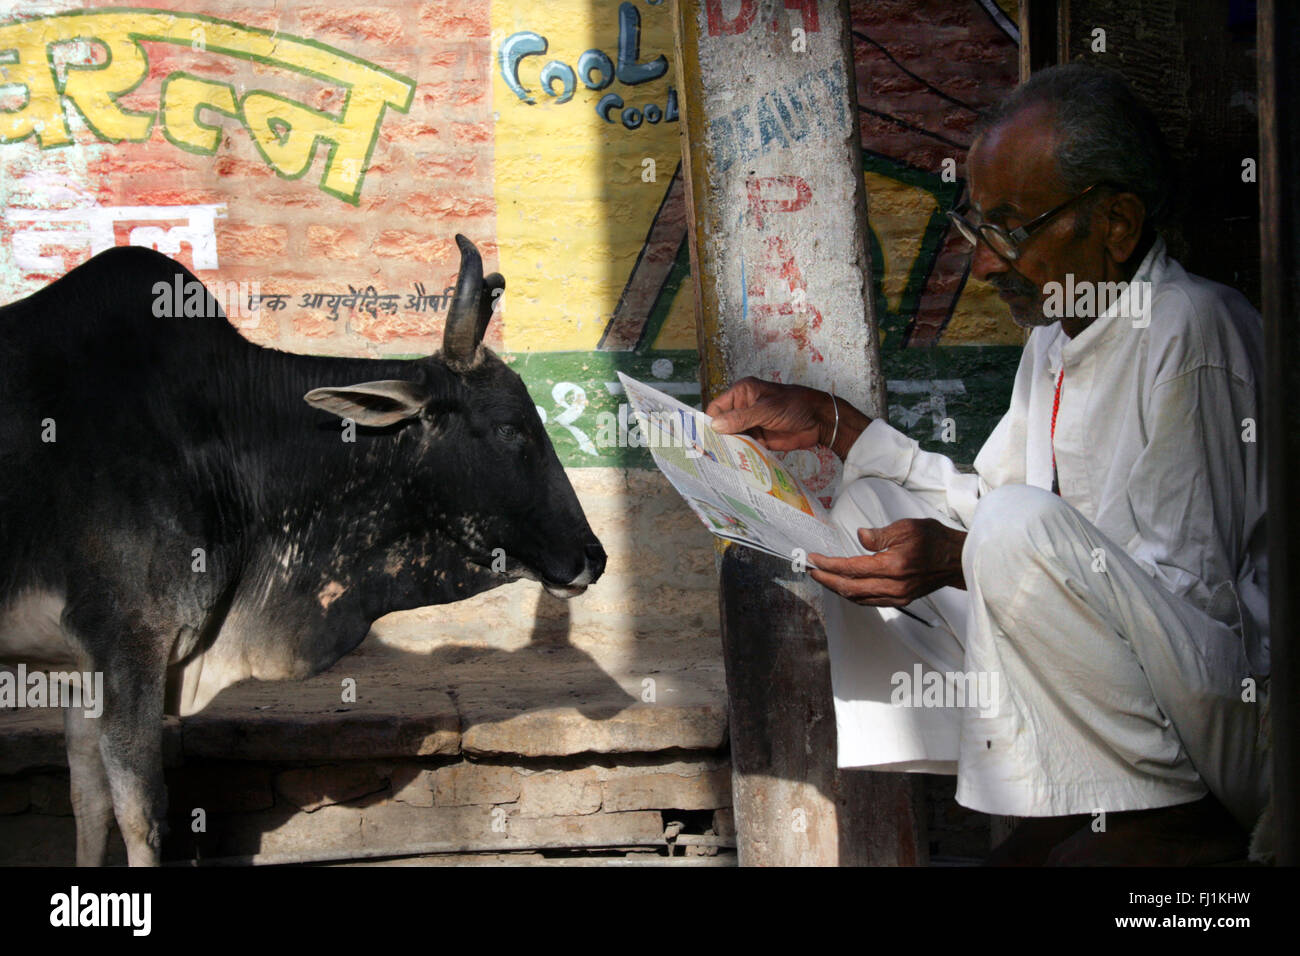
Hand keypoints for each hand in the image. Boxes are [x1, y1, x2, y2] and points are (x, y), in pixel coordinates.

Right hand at [706, 376, 870, 459]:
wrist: (820, 421)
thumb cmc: (796, 406)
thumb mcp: (767, 409)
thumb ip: (741, 418)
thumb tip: (715, 426)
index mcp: (742, 392)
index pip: (717, 407)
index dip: (710, 422)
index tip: (703, 439)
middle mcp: (743, 407)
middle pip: (722, 424)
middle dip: (717, 437)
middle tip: (707, 453)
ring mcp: (750, 424)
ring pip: (731, 437)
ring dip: (728, 447)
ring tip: (717, 461)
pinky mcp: (759, 438)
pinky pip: (744, 447)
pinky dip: (740, 454)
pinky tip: (733, 463)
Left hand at [808, 519, 966, 605]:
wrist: (957, 560)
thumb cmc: (934, 539)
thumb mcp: (906, 528)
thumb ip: (879, 535)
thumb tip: (859, 536)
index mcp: (893, 566)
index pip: (852, 568)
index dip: (829, 565)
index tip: (814, 559)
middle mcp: (893, 586)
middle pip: (850, 589)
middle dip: (827, 580)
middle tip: (811, 571)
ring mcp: (897, 596)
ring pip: (859, 598)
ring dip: (838, 589)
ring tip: (823, 578)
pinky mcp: (901, 600)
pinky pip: (870, 601)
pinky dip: (853, 595)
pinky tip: (845, 586)